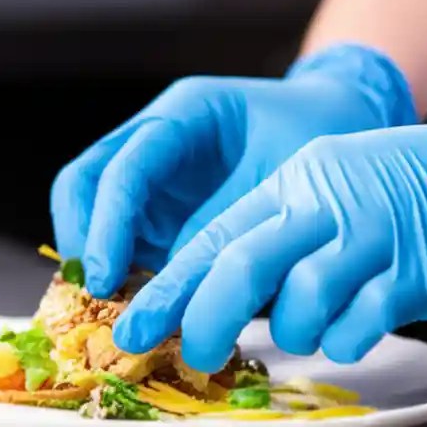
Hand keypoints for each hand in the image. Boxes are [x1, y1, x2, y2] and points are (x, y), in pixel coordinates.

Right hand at [50, 44, 416, 297]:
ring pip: (91, 213)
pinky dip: (121, 276)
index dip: (108, 226)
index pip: (125, 167)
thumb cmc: (319, 139)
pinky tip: (139, 311)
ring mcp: (152, 175)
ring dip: (94, 263)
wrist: (343, 125)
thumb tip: (183, 284)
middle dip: (83, 241)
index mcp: (184, 114)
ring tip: (115, 312)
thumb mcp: (285, 177)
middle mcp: (154, 140)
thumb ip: (231, 225)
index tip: (105, 278)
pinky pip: (122, 242)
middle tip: (96, 298)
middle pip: (83, 183)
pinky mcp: (158, 210)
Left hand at [113, 72, 426, 370]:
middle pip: (238, 265)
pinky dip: (348, 341)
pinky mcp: (418, 269)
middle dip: (200, 319)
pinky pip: (358, 324)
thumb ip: (304, 226)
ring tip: (321, 328)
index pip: (219, 234)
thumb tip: (254, 290)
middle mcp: (330, 200)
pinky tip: (362, 332)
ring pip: (297, 302)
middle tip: (187, 355)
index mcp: (307, 178)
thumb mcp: (357, 183)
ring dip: (296, 333)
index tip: (135, 324)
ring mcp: (373, 233)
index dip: (171, 285)